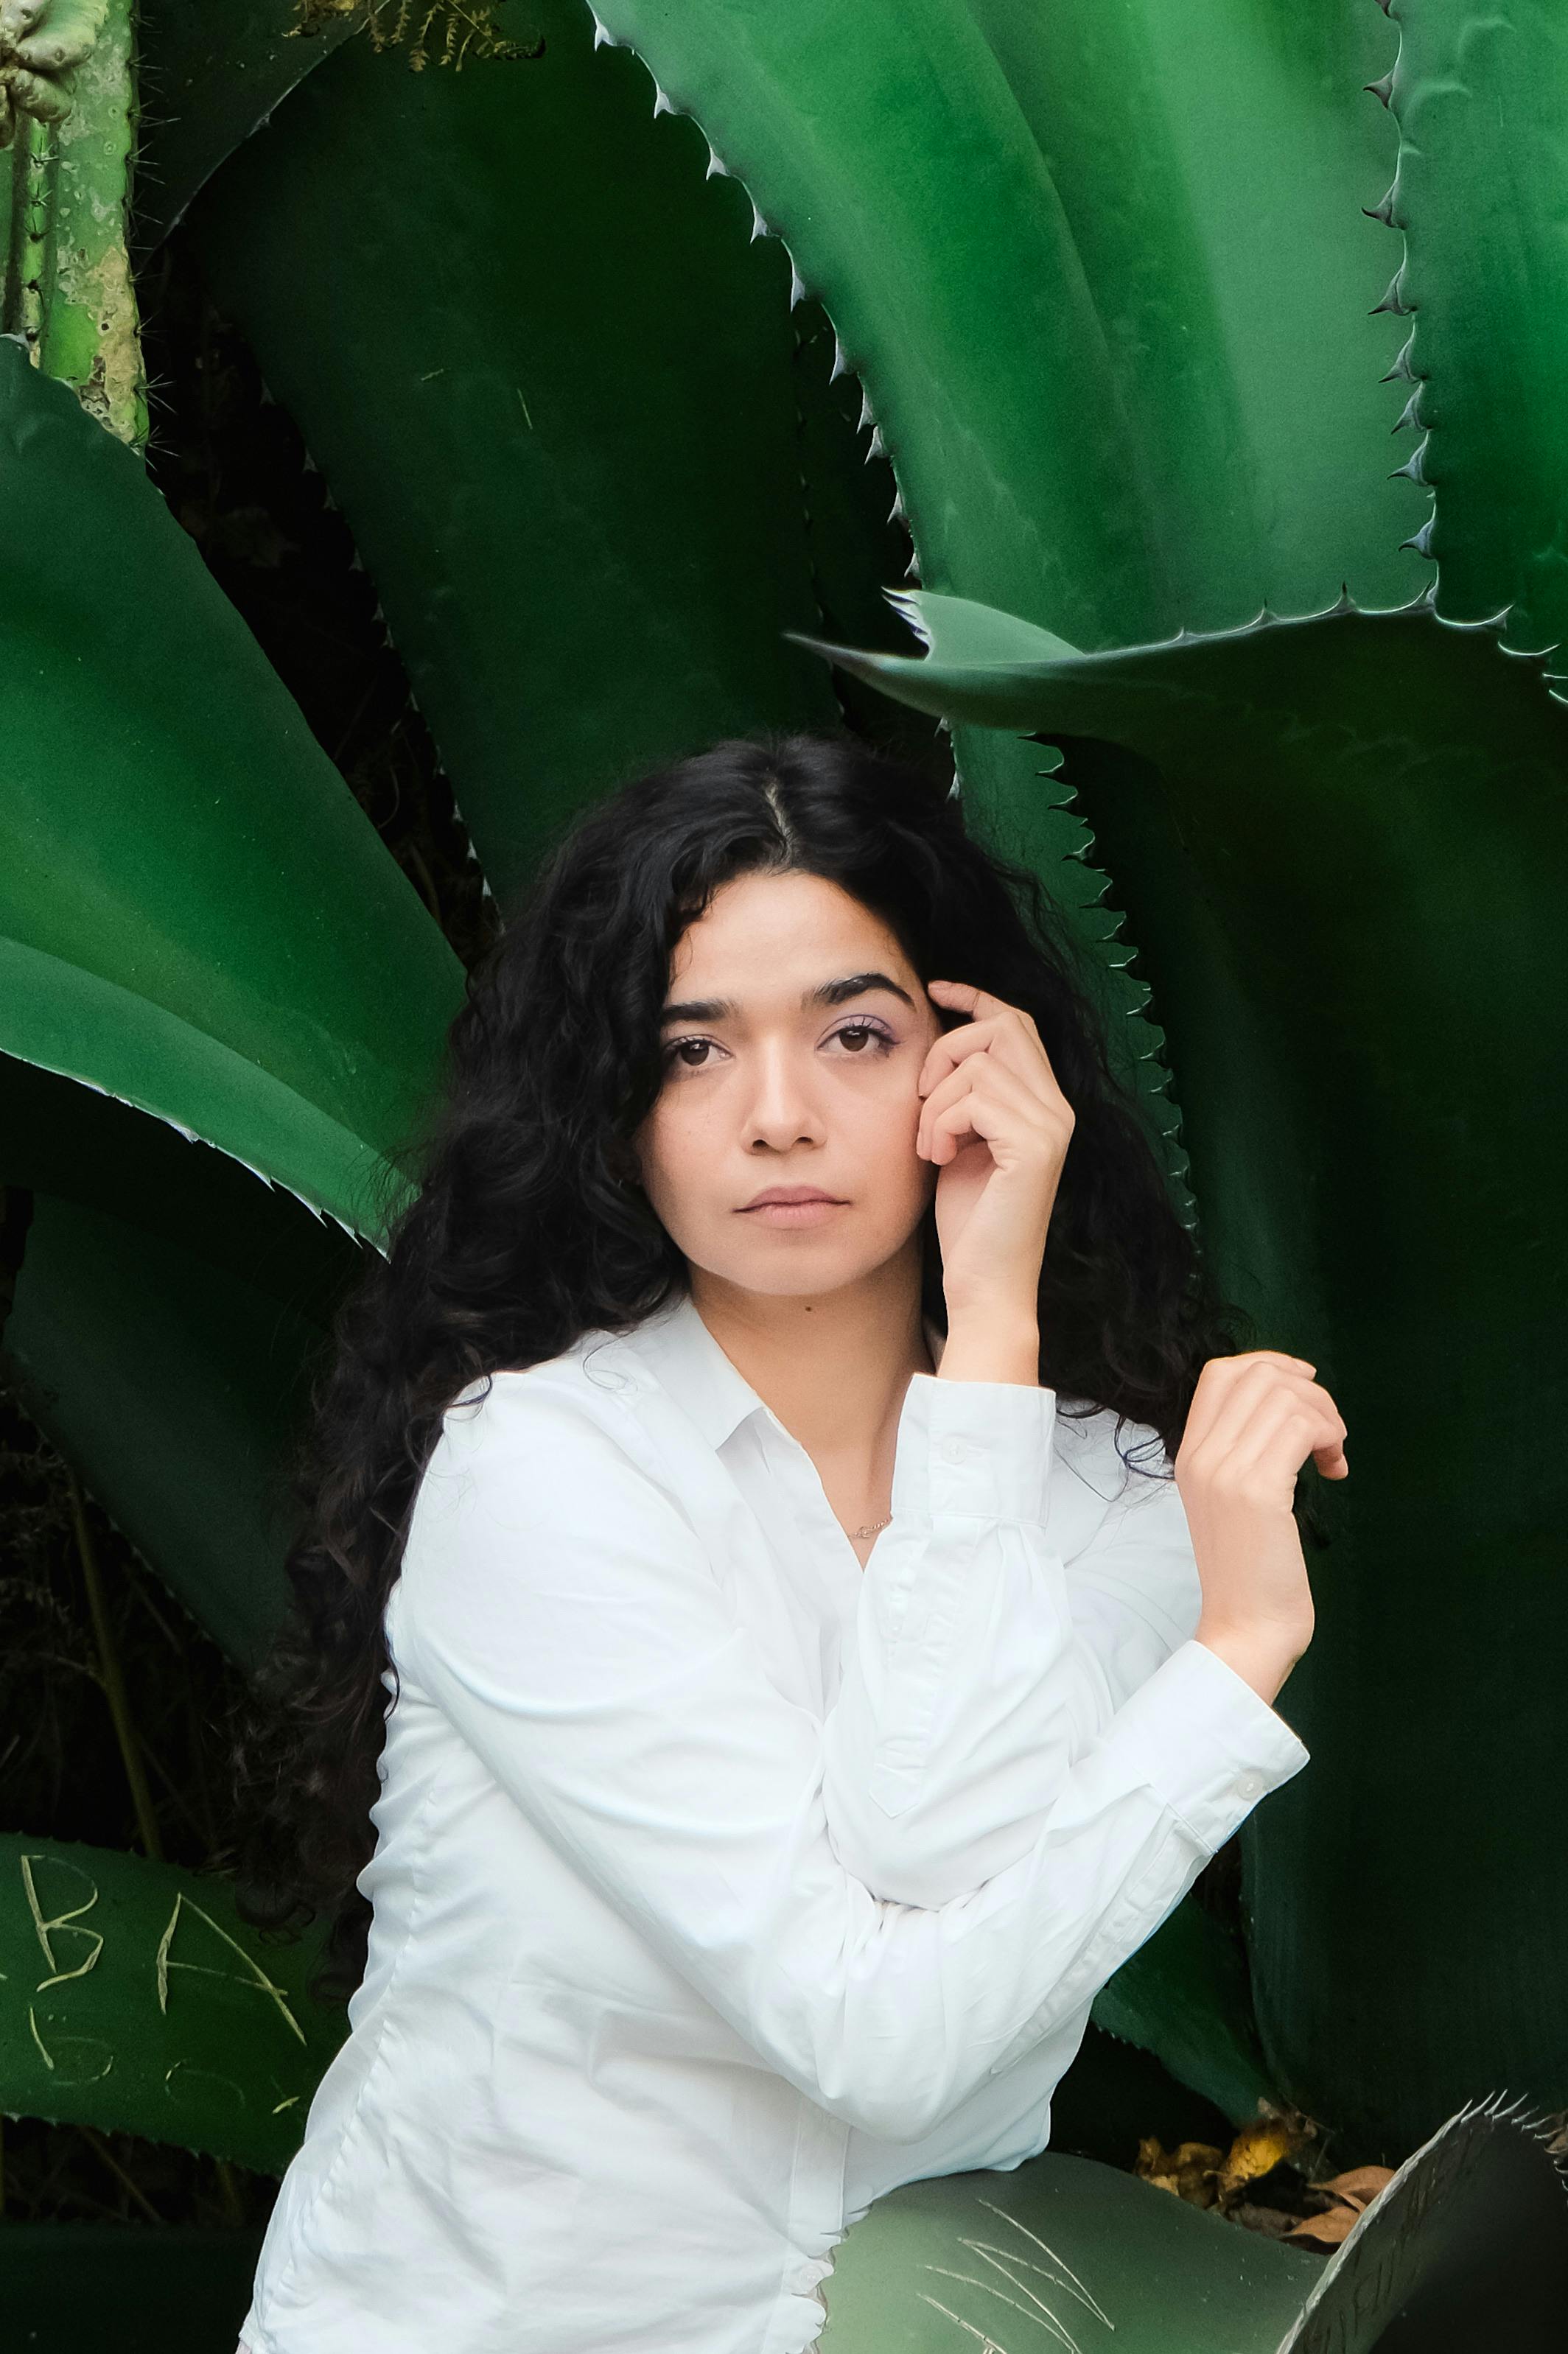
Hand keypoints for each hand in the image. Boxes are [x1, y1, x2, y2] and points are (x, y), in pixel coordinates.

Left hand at [915, 979, 1072, 1325]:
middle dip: (946, 1052)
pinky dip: (940, 1124)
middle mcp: (1058, 1109)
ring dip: (934, 1103)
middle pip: (1000, 1027)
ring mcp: (1051, 1127)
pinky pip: (973, 1099)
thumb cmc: (968, 1220)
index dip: (974, 998)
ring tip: (931, 1146)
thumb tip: (940, 1045)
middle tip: (924, 1102)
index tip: (934, 989)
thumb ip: (963, 1095)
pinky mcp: (1034, 1148)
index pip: (1016, 1022)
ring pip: (977, 1065)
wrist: (984, 1285)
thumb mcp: (961, 1141)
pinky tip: (938, 1158)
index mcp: (1044, 1104)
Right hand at [1176, 1351, 1348, 1686]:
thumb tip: (1287, 1406)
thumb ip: (1243, 1453)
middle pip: (1257, 1375)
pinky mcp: (1257, 1492)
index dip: (1270, 1364)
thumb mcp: (1232, 1500)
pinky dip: (1329, 1437)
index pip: (1220, 1374)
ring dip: (1325, 1416)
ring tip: (1333, 1456)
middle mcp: (1201, 1456)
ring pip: (1283, 1396)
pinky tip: (1334, 1471)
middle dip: (1309, 1392)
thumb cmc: (1251, 1571)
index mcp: (1190, 1454)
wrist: (1246, 1628)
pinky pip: (1300, 1427)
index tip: (1307, 1386)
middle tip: (1329, 1435)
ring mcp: (1225, 1472)